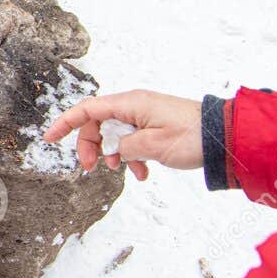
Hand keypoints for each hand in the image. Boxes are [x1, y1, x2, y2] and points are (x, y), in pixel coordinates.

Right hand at [42, 90, 202, 180]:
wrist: (226, 137)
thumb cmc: (193, 136)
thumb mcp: (152, 146)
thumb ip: (124, 147)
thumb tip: (114, 151)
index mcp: (130, 104)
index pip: (87, 109)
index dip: (65, 123)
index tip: (49, 138)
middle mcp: (134, 106)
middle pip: (98, 124)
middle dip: (91, 147)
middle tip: (92, 168)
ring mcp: (144, 116)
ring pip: (114, 134)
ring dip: (113, 155)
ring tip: (124, 171)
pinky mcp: (154, 126)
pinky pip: (132, 140)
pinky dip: (131, 157)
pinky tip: (143, 173)